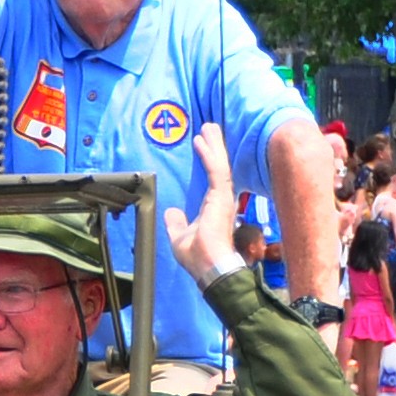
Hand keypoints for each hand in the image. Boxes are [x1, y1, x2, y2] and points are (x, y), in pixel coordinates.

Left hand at [161, 123, 244, 286]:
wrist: (209, 267)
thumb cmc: (198, 257)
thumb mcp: (180, 237)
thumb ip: (177, 223)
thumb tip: (171, 212)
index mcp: (213, 208)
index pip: (212, 180)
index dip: (208, 161)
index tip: (203, 145)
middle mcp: (221, 200)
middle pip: (218, 167)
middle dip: (214, 147)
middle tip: (209, 128)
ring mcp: (223, 198)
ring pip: (219, 164)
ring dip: (214, 145)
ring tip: (208, 127)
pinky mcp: (222, 196)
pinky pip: (216, 169)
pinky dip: (209, 153)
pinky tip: (202, 140)